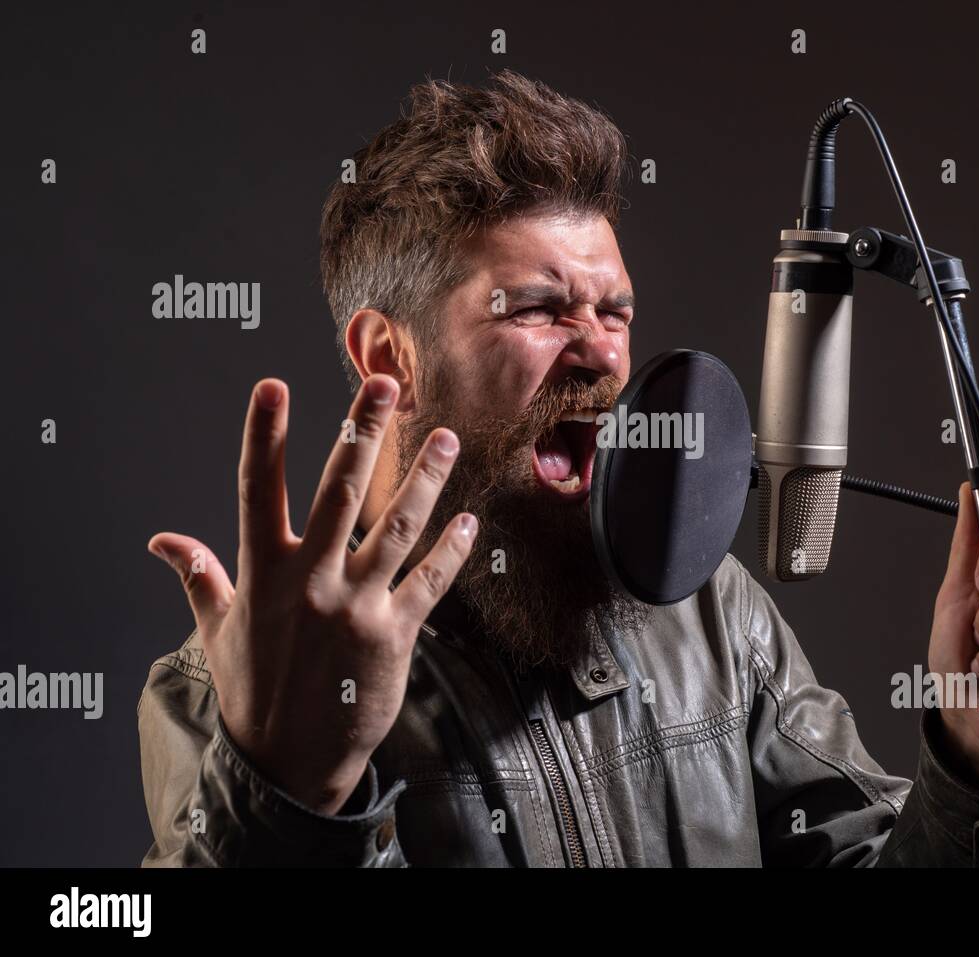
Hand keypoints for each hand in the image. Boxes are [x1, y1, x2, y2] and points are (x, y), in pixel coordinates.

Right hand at [148, 375, 476, 813]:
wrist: (290, 758)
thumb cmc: (253, 687)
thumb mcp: (217, 630)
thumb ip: (198, 576)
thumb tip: (162, 541)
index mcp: (262, 573)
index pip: (256, 490)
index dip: (263, 436)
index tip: (273, 387)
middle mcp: (310, 581)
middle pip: (339, 491)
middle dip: (361, 432)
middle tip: (383, 383)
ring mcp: (356, 606)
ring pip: (398, 527)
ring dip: (425, 478)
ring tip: (444, 437)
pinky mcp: (395, 634)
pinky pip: (430, 581)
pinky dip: (451, 550)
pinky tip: (468, 521)